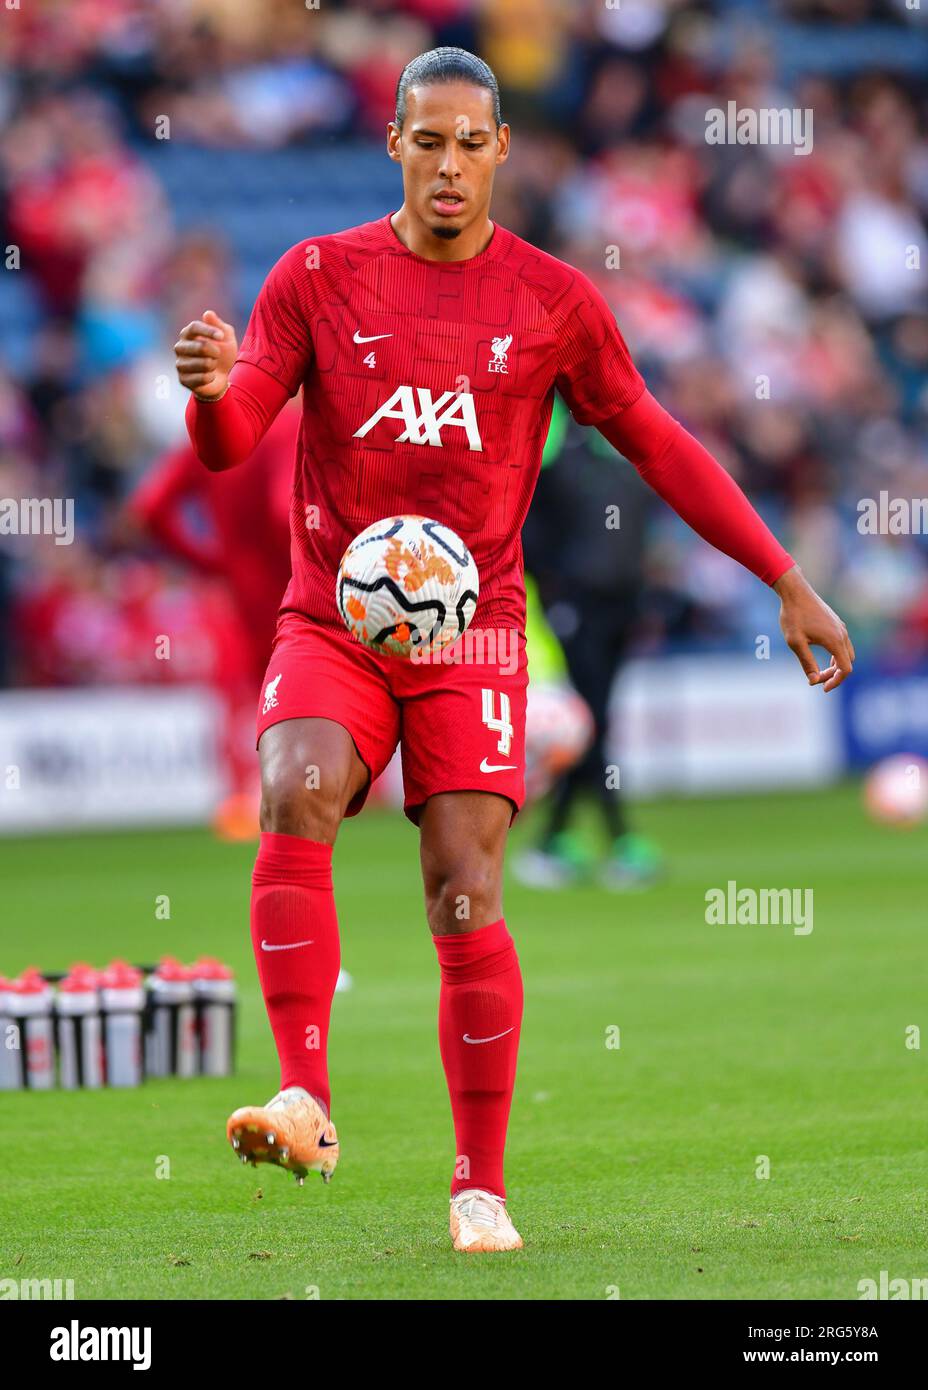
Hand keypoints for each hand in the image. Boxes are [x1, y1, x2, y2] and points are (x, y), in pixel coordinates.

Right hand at [174, 309, 237, 398]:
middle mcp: (180, 347)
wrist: (220, 378)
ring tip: (212, 366)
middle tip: (217, 355)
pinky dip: (211, 377)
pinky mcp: (183, 380)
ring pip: (204, 364)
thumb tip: (208, 314)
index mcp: (187, 334)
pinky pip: (203, 378)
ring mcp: (180, 364)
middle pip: (201, 346)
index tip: (221, 336)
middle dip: (216, 352)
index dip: (209, 331)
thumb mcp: (226, 338)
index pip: (194, 327)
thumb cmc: (221, 354)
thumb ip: (219, 325)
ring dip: (214, 365)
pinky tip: (209, 376)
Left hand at [774, 565, 853, 691]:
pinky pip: (843, 644)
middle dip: (834, 675)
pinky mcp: (836, 623)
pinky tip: (822, 657)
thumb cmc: (793, 616)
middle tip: (816, 679)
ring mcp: (841, 627)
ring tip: (818, 671)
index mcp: (834, 641)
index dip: (835, 682)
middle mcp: (842, 634)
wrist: (795, 592)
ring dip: (836, 665)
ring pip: (846, 653)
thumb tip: (814, 681)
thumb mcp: (796, 643)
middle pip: (847, 662)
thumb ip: (807, 663)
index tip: (822, 688)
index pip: (845, 669)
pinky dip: (836, 655)